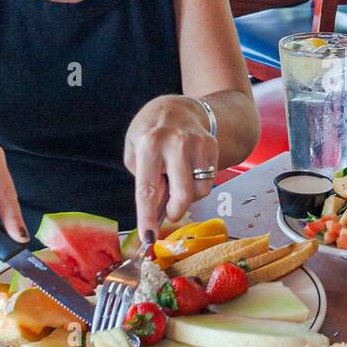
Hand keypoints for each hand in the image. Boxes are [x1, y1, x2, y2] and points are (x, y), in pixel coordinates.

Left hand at [124, 95, 218, 238]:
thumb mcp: (135, 150)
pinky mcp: (212, 147)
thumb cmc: (151, 133)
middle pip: (181, 194)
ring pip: (198, 191)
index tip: (149, 238)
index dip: (147, 217)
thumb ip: (143, 178)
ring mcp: (197, 144)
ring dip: (187, 196)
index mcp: (149, 145)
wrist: (178, 108)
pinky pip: (208, 182)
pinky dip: (198, 185)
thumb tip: (157, 208)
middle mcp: (175, 143)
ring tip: (177, 181)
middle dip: (175, 211)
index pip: (147, 189)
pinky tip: (189, 172)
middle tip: (170, 212)